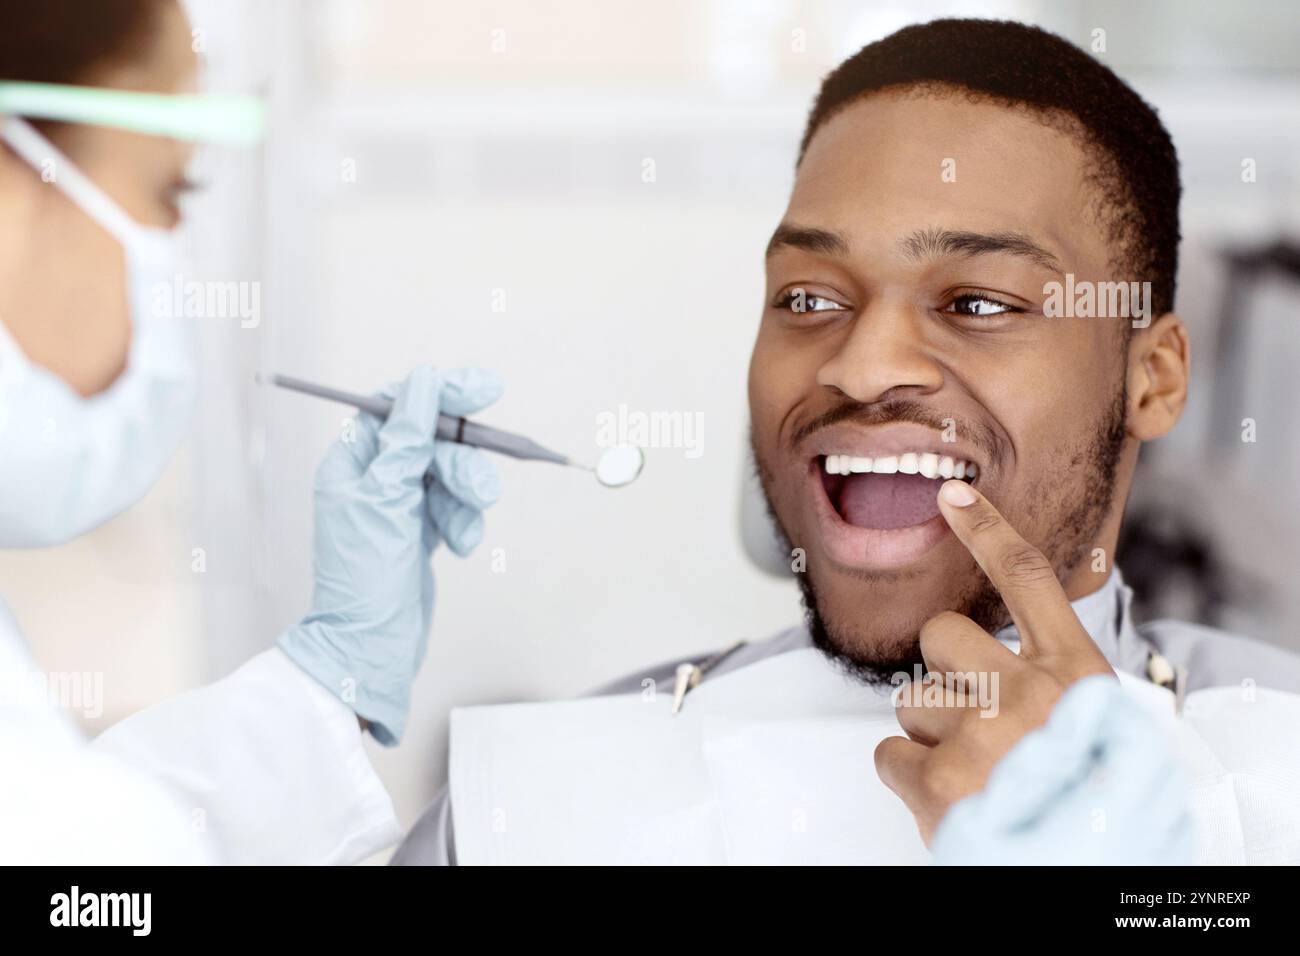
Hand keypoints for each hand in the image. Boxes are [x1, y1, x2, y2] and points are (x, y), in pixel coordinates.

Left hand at [279, 365, 502, 744]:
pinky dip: (465, 522)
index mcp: (352, 462)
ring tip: (466, 532)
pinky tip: (461, 546)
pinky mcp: (423, 529)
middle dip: (463, 463)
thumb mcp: (386, 501)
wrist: (370, 648)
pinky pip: (456, 506)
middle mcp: (375, 478)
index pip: (398, 406)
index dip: (441, 393)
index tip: (484, 390)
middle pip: (434, 441)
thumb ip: (408, 440)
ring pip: (452, 474)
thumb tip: (423, 381)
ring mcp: (400, 504)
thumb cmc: (363, 580)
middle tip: (481, 489)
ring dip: (467, 498)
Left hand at [874, 479, 1113, 843]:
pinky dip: (908, 778)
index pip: (1027, 579)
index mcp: (1078, 679)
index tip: (954, 498)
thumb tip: (1006, 668)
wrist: (1085, 873)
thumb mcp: (1104, 735)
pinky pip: (888, 753)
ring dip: (933, 736)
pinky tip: (950, 801)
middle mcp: (1029, 695)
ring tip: (978, 778)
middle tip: (977, 722)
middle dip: (945, 672)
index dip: (986, 532)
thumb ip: (1057, 690)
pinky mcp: (939, 782)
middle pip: (941, 636)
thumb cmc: (1094, 812)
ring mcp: (981, 736)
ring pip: (912, 699)